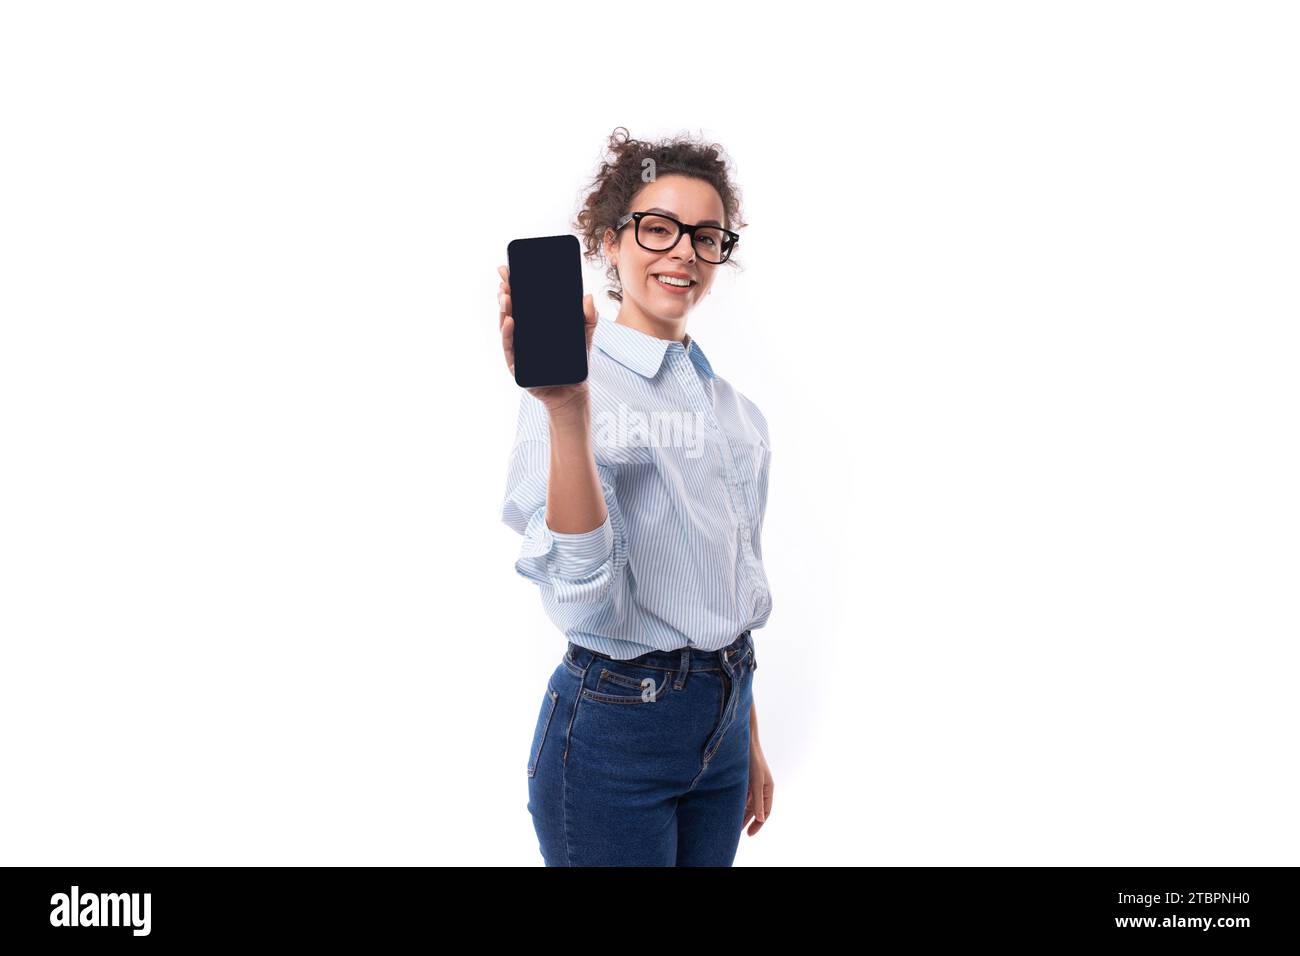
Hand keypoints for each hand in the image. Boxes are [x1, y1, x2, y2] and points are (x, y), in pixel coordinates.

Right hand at [498, 264, 597, 417]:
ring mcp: (517, 349)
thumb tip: (587, 296)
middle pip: (510, 309)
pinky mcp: (517, 365)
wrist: (572, 393)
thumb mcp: (585, 336)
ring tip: (506, 295)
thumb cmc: (575, 363)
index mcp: (534, 324)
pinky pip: (510, 347)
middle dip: (505, 292)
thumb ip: (588, 317)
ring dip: (504, 309)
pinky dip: (508, 334)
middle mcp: (522, 334)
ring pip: (506, 326)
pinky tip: (509, 321)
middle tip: (505, 279)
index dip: (512, 284)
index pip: (521, 300)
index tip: (507, 268)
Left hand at [742, 742, 772, 835]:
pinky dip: (738, 803)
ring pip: (748, 803)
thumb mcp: (756, 782)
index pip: (766, 811)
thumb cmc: (752, 760)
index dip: (759, 824)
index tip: (749, 834)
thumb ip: (758, 800)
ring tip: (733, 824)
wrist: (743, 741)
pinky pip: (742, 795)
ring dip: (742, 813)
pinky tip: (730, 809)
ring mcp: (753, 783)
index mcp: (768, 788)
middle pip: (756, 809)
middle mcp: (762, 787)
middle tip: (739, 832)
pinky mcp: (744, 778)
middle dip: (749, 821)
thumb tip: (761, 819)